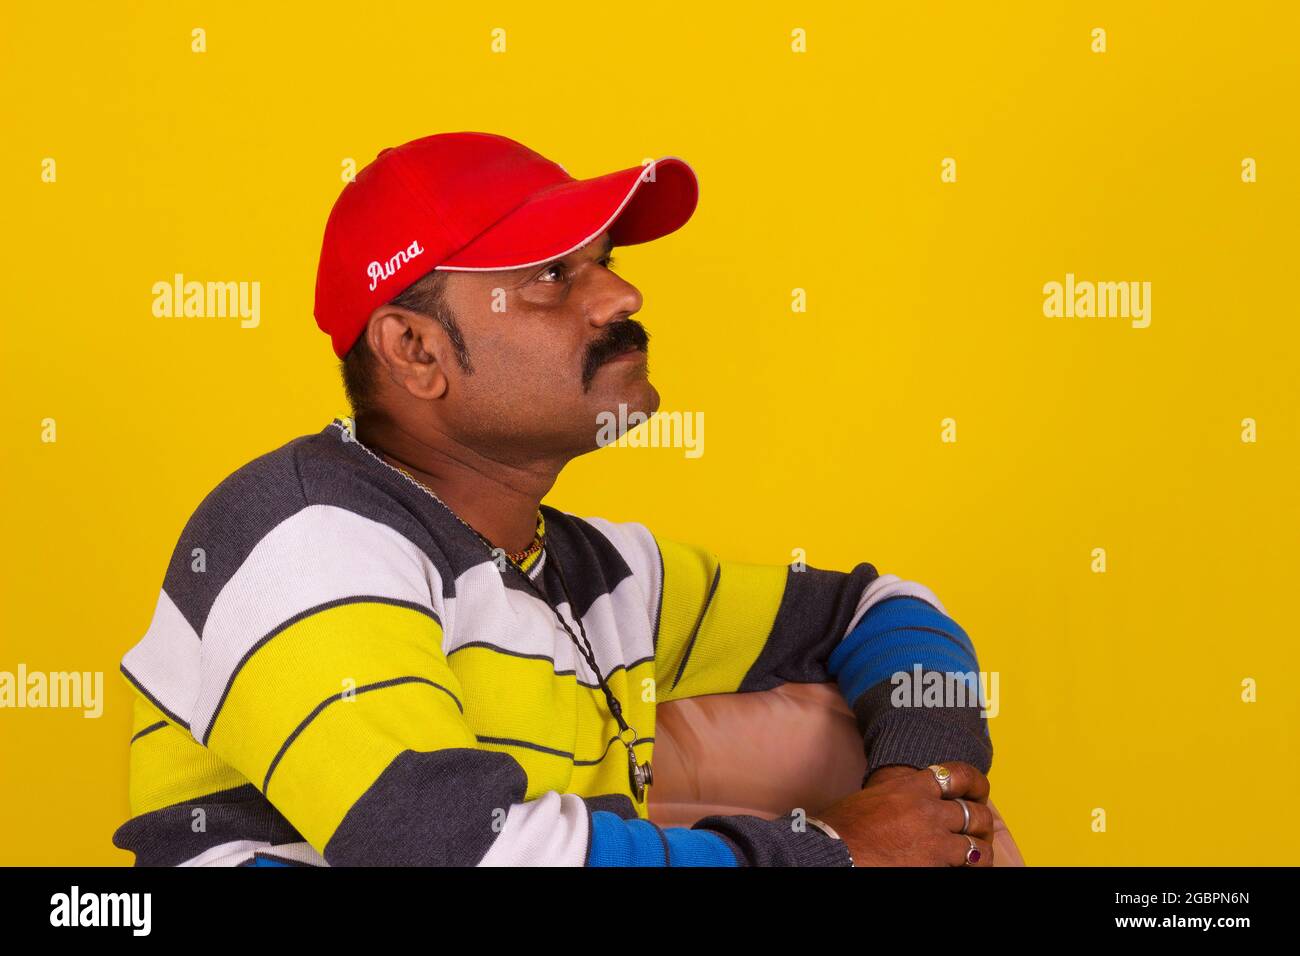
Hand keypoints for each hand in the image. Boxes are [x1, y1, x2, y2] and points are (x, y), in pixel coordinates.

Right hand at [817, 761, 994, 865]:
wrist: (834, 851)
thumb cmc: (841, 828)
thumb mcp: (871, 797)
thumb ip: (896, 795)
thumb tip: (901, 802)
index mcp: (912, 787)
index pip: (959, 775)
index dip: (975, 783)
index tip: (978, 792)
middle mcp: (928, 810)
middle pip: (975, 812)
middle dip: (981, 823)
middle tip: (979, 830)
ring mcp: (935, 839)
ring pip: (977, 845)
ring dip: (979, 851)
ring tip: (977, 857)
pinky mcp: (935, 865)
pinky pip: (966, 867)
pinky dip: (967, 869)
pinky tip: (964, 870)